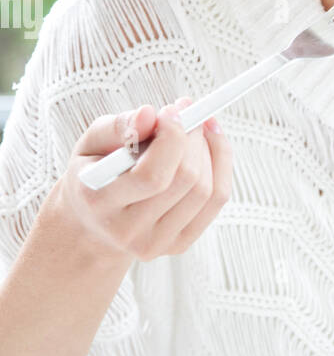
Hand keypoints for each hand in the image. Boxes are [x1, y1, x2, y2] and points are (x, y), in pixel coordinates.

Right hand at [57, 95, 231, 264]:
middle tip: (186, 109)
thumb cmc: (93, 174)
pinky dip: (221, 166)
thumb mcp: (91, 144)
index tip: (172, 110)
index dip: (172, 139)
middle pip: (184, 181)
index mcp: (99, 203)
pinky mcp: (179, 245)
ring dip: (209, 148)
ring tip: (196, 126)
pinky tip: (211, 144)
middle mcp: (128, 231)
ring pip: (205, 190)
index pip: (151, 176)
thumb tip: (149, 114)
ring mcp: (156, 243)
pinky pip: (216, 201)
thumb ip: (116, 127)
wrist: (93, 223)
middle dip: (192, 137)